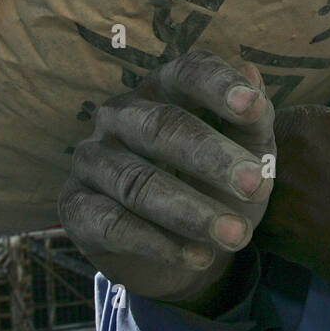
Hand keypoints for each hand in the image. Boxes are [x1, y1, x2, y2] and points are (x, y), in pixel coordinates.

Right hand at [58, 51, 275, 305]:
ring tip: (236, 234)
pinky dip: (159, 243)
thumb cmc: (212, 185)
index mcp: (162, 88)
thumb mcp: (245, 155)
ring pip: (138, 182)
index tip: (254, 108)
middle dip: (210, 156)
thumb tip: (253, 76)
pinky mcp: (74, 207)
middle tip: (253, 185)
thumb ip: (253, 122)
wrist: (176, 252)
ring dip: (190, 211)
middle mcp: (119, 115)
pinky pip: (114, 224)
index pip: (187, 73)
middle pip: (161, 126)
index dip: (219, 87)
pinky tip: (199, 257)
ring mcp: (92, 158)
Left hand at [257, 37, 329, 300]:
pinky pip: (240, 215)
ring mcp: (271, 202)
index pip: (258, 107)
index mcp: (303, 122)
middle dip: (242, 144)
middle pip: (239, 141)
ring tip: (256, 180)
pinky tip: (251, 208)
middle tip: (255, 150)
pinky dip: (242, 210)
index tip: (259, 113)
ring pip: (234, 179)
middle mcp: (277, 159)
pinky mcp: (271, 240)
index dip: (258, 113)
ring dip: (236, 177)